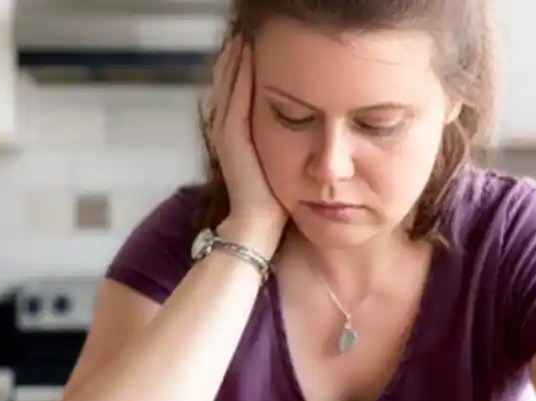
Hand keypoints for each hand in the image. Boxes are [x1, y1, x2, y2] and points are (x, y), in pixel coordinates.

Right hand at [207, 36, 287, 254]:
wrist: (257, 229)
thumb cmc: (273, 208)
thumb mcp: (281, 170)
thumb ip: (286, 150)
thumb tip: (306, 138)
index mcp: (239, 139)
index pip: (239, 96)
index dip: (244, 73)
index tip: (256, 51)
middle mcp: (230, 133)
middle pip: (230, 85)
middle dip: (237, 61)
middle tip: (245, 36)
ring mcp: (228, 134)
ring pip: (229, 87)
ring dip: (236, 61)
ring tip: (244, 38)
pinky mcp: (233, 138)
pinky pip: (236, 98)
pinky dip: (239, 76)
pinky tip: (247, 55)